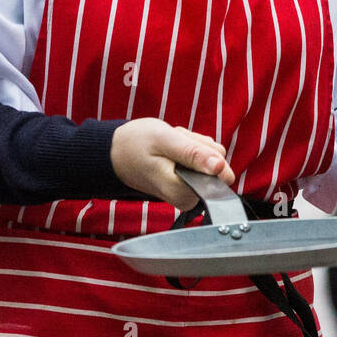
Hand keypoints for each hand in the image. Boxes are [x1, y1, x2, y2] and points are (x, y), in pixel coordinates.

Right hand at [110, 119, 234, 210]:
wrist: (115, 153)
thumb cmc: (135, 144)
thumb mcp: (165, 140)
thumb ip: (193, 153)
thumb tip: (220, 167)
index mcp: (182, 191)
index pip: (219, 172)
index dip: (205, 151)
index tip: (182, 145)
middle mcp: (187, 197)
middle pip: (217, 164)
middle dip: (198, 145)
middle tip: (173, 142)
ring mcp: (188, 191)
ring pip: (210, 158)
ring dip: (192, 145)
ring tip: (170, 145)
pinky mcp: (187, 183)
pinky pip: (201, 160)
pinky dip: (189, 148)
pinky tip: (171, 148)